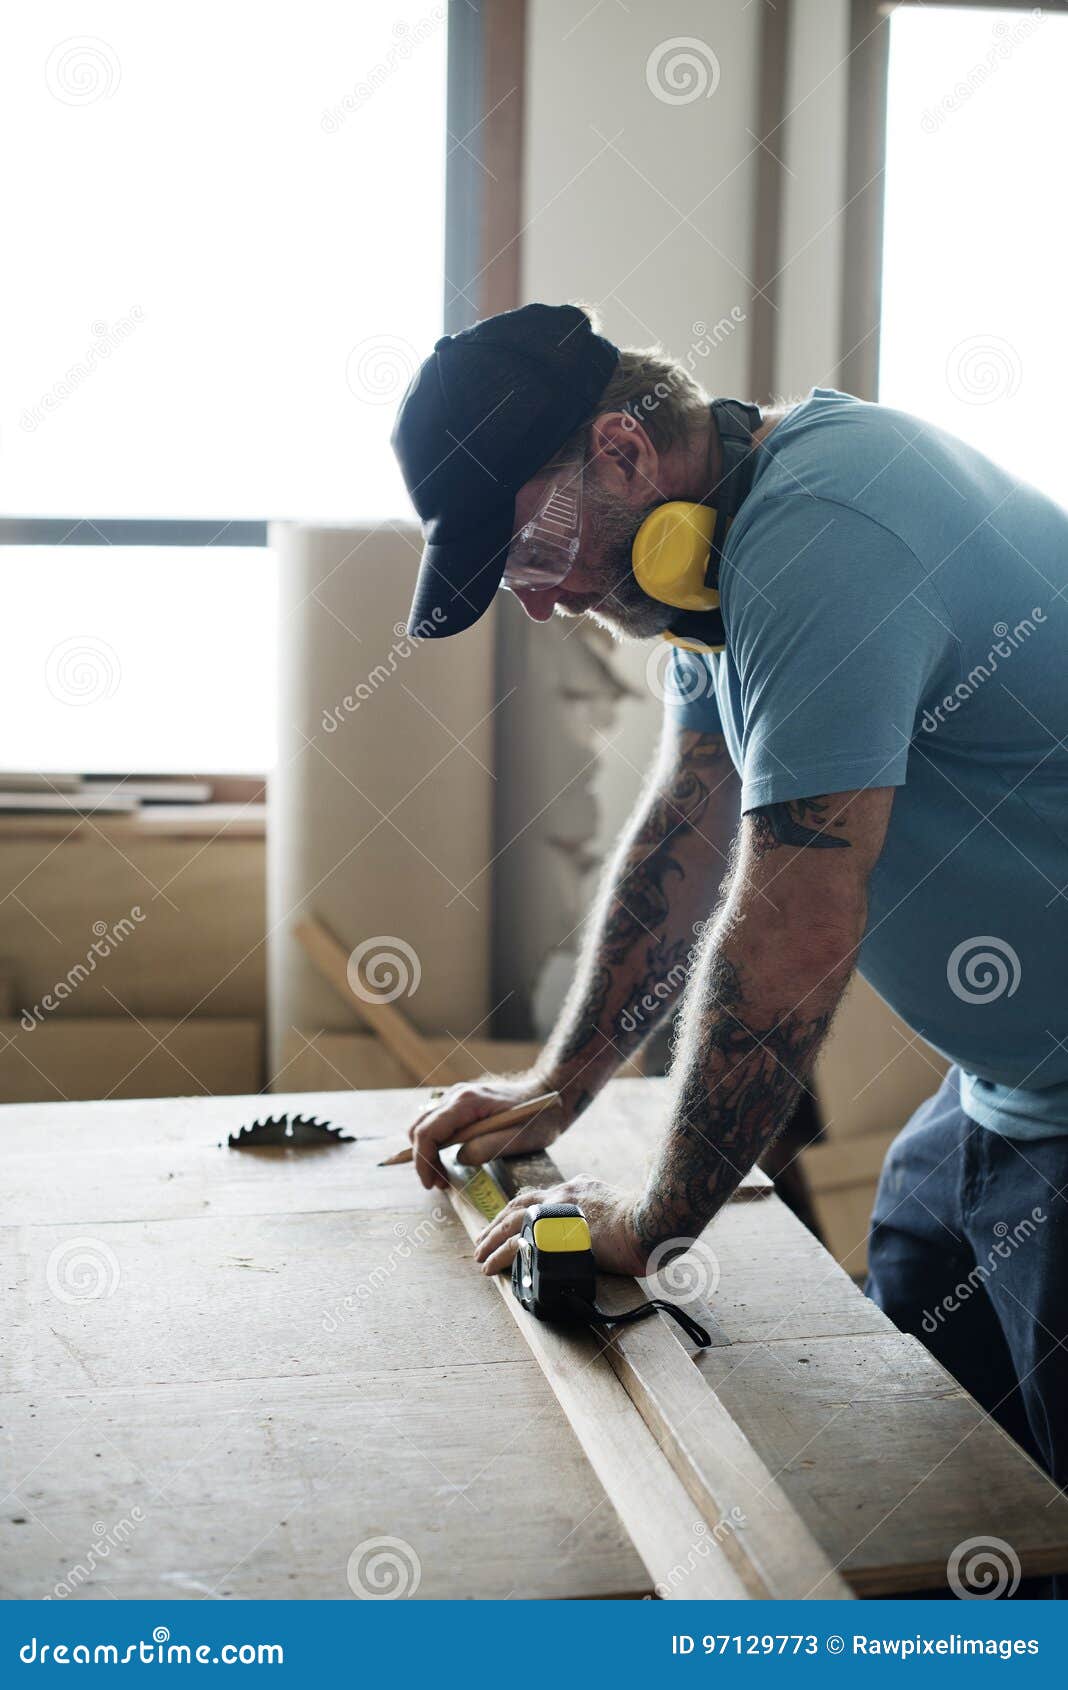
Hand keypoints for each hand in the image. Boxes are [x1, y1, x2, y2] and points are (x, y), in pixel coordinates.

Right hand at [407, 1071, 569, 1190]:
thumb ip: (487, 1148)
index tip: (431, 1183)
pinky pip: (437, 1123)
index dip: (423, 1161)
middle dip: (423, 1159)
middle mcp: (456, 1095)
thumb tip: (460, 1157)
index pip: (428, 1132)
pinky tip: (448, 1160)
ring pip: (424, 1125)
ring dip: (427, 1152)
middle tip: (438, 1184)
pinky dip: (435, 1144)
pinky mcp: (461, 1103)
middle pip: (419, 1128)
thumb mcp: (519, 1139)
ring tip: (443, 1176)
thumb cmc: (539, 1118)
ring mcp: (457, 1096)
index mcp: (467, 1102)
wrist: (550, 1094)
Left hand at [473, 1175, 645, 1277]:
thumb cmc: (648, 1224)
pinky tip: (491, 1266)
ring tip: (480, 1256)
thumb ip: (608, 1221)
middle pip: (519, 1205)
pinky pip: (517, 1242)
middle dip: (497, 1222)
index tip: (509, 1221)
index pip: (542, 1197)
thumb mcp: (623, 1213)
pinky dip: (500, 1254)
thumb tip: (611, 1241)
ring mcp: (557, 1209)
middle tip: (482, 1238)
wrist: (653, 1221)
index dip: (521, 1210)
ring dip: (491, 1239)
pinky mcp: (554, 1229)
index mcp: (580, 1188)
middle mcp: (564, 1193)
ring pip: (512, 1221)